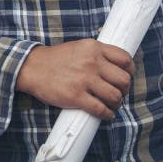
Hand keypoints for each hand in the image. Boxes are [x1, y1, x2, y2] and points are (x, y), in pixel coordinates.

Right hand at [16, 39, 135, 120]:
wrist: (31, 67)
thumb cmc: (57, 59)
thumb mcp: (80, 47)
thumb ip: (98, 53)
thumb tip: (118, 66)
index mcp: (95, 48)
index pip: (125, 59)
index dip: (130, 71)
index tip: (127, 77)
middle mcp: (92, 62)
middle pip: (124, 80)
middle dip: (125, 90)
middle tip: (119, 93)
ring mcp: (85, 80)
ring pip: (115, 96)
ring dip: (117, 103)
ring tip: (112, 105)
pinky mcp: (76, 96)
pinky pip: (100, 109)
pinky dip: (107, 114)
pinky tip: (106, 114)